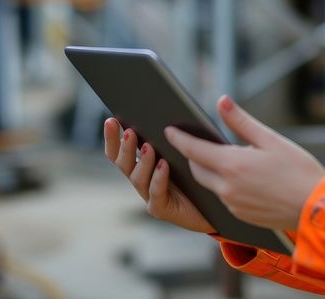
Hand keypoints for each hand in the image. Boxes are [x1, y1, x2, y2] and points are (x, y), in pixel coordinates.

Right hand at [103, 117, 213, 233]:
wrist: (214, 202)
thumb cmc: (199, 171)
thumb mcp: (184, 149)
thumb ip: (173, 135)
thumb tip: (166, 114)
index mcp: (143, 162)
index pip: (119, 150)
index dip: (112, 136)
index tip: (110, 120)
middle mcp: (142, 179)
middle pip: (123, 163)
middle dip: (123, 147)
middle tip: (129, 132)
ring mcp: (149, 195)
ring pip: (137, 178)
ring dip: (142, 161)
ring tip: (148, 146)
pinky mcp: (161, 208)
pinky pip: (156, 193)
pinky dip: (158, 178)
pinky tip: (163, 165)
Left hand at [165, 95, 324, 230]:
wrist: (316, 208)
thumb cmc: (298, 170)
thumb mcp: (271, 140)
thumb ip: (241, 121)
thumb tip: (221, 101)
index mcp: (233, 165)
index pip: (195, 150)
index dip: (179, 139)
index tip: (168, 130)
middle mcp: (227, 187)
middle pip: (198, 169)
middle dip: (192, 155)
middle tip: (192, 141)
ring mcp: (232, 204)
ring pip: (210, 184)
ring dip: (209, 170)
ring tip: (217, 157)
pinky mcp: (240, 215)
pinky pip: (223, 197)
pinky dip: (223, 185)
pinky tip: (238, 177)